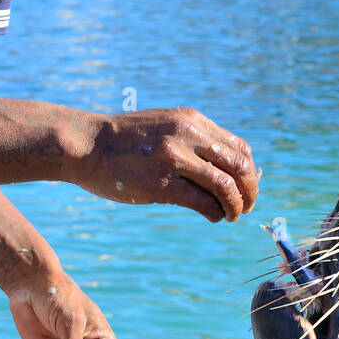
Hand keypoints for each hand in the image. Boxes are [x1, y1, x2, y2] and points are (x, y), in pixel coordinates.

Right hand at [70, 107, 258, 222]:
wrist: (87, 145)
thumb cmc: (126, 142)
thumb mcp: (166, 128)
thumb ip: (195, 142)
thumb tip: (228, 169)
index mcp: (192, 120)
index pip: (240, 149)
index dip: (251, 174)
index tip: (246, 189)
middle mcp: (187, 134)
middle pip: (240, 167)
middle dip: (250, 192)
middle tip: (246, 208)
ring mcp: (174, 157)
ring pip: (225, 186)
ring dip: (235, 207)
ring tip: (231, 216)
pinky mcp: (161, 182)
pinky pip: (203, 202)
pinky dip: (214, 213)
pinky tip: (212, 217)